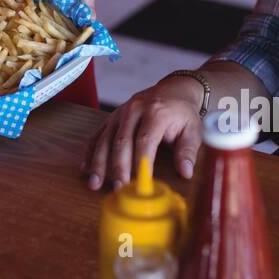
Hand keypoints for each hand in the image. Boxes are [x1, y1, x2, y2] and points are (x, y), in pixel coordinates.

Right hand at [83, 77, 203, 189]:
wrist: (173, 90)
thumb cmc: (183, 114)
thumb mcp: (193, 130)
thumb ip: (188, 151)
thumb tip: (185, 172)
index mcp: (156, 112)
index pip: (145, 139)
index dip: (141, 162)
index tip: (141, 182)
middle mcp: (135, 109)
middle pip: (122, 140)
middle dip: (118, 166)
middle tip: (118, 188)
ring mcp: (120, 112)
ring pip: (105, 138)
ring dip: (99, 162)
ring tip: (95, 183)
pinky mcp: (112, 117)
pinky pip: (97, 134)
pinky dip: (90, 152)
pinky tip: (85, 168)